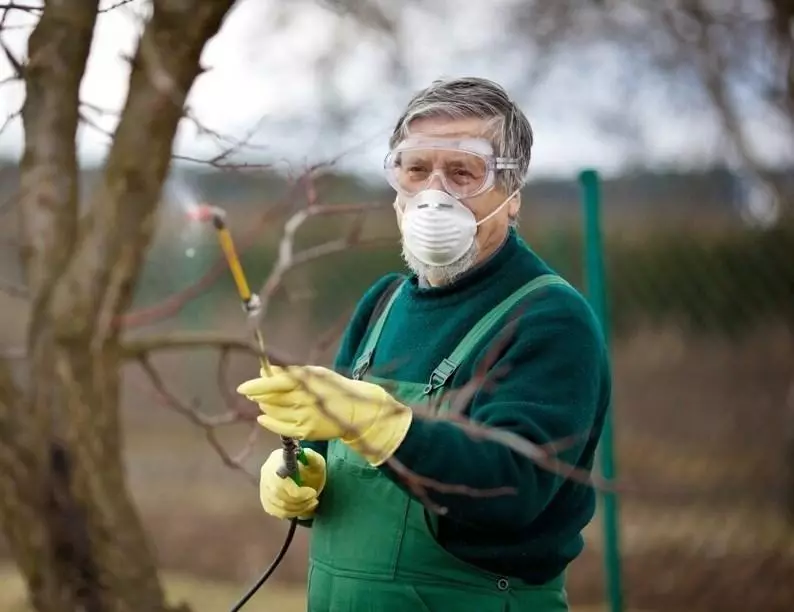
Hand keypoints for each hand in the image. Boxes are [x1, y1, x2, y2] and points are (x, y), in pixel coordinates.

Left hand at [237, 365, 412, 465]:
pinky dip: (269, 422)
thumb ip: (290, 373)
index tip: (241, 388)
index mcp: (306, 382)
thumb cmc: (332, 387)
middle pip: (271, 399)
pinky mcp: (305, 432)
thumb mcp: (314, 374)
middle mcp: (303, 400)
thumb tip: (266, 370)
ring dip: (265, 406)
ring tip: (266, 402)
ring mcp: (303, 417)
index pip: (274, 383)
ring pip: (273, 412)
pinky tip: (264, 417)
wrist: (355, 410)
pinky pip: (279, 428)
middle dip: (259, 396)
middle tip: (255, 393)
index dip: (255, 386)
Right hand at [259, 447, 325, 519]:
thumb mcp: (314, 460)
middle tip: (314, 500)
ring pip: (278, 506)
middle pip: (279, 496)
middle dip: (300, 502)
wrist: (301, 470)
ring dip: (298, 509)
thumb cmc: (308, 465)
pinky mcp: (265, 498)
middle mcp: (266, 474)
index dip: (298, 493)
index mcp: (277, 461)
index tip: (313, 493)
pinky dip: (290, 513)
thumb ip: (312, 457)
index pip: (281, 483)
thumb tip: (306, 454)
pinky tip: (302, 508)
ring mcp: (264, 487)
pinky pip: (275, 511)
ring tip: (311, 503)